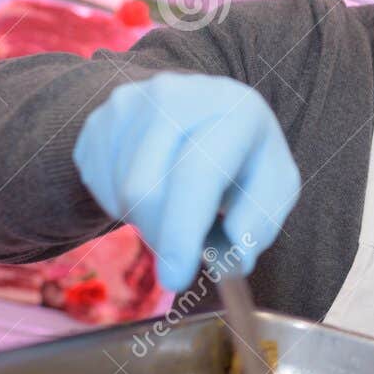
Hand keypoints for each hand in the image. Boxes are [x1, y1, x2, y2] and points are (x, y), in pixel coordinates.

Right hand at [73, 72, 300, 290]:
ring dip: (149, 223)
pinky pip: (101, 186)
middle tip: (183, 254)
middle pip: (147, 189)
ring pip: (122, 193)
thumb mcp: (273, 186)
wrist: (202, 113)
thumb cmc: (244, 158)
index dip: (183, 231)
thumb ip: (260, 222)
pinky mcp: (100, 120)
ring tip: (180, 207)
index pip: (197, 173)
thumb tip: (237, 254)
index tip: (176, 278)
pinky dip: (126, 207)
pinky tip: (157, 190)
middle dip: (164, 237)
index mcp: (233, 108)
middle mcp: (177, 95)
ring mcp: (131, 103)